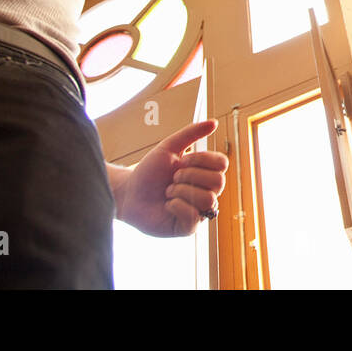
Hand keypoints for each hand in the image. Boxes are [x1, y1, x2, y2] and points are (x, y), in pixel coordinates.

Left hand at [117, 120, 228, 236]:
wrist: (129, 192)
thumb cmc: (149, 171)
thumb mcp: (169, 147)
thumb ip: (191, 133)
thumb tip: (214, 122)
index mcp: (205, 173)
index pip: (222, 164)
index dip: (202, 160)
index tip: (182, 160)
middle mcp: (206, 192)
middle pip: (218, 181)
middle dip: (190, 176)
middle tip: (173, 177)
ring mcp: (199, 211)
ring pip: (207, 198)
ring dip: (182, 191)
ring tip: (168, 191)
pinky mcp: (187, 228)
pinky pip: (194, 216)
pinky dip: (177, 206)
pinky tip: (167, 204)